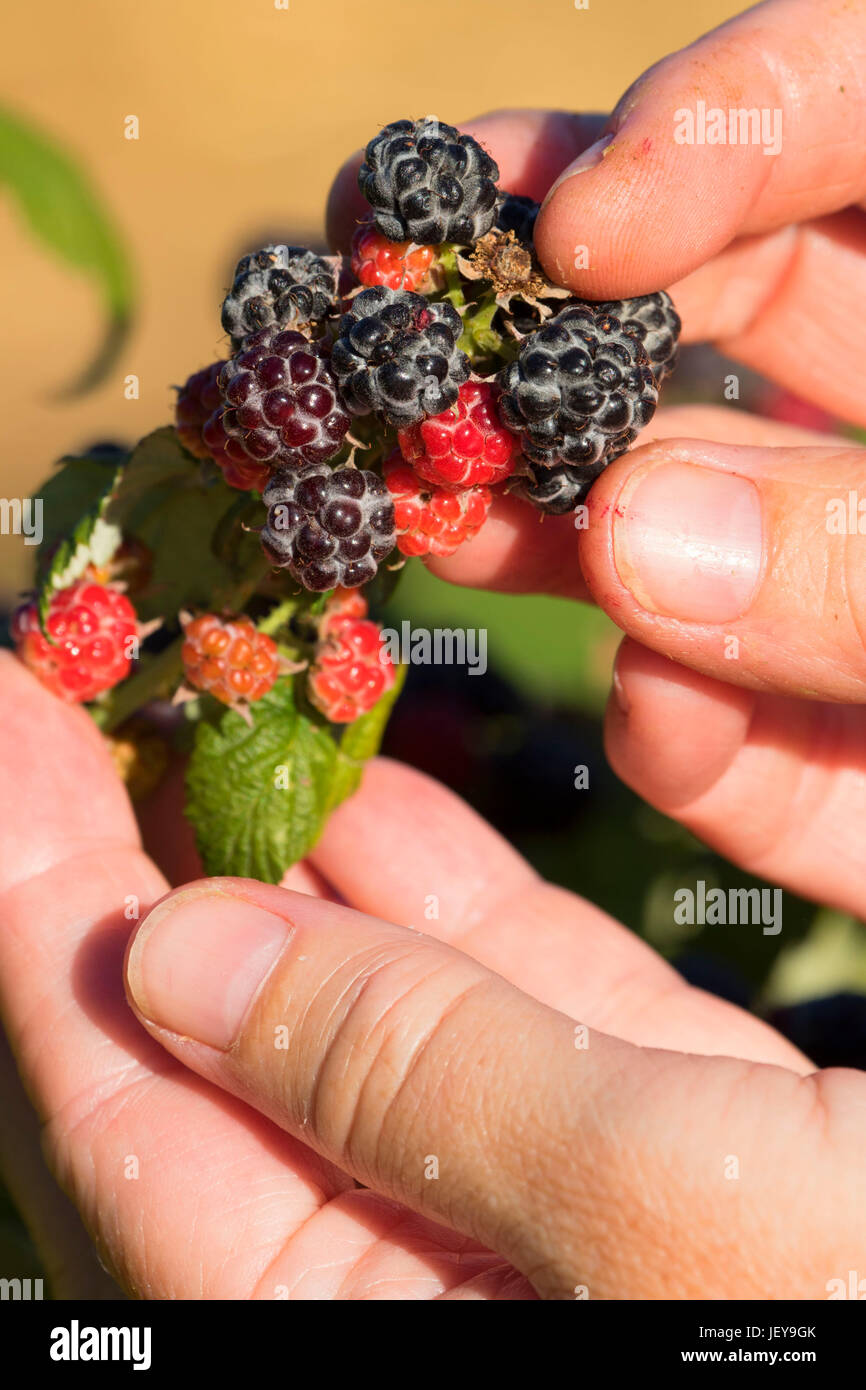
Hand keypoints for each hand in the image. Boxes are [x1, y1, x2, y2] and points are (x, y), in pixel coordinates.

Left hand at [1, 652, 864, 1300]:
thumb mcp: (691, 1227)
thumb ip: (425, 1095)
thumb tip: (174, 960)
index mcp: (394, 1347)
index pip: (137, 1125)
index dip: (38, 910)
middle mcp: (453, 1296)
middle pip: (222, 1061)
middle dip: (127, 860)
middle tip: (54, 677)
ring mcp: (560, 1219)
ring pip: (362, 1024)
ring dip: (276, 862)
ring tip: (198, 709)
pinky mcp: (674, 1156)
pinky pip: (507, 1021)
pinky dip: (436, 906)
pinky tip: (375, 805)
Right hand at [326, 0, 865, 924]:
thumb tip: (642, 527)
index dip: (738, 125)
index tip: (580, 226)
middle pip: (761, 318)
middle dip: (573, 330)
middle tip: (399, 342)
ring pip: (732, 536)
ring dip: (580, 529)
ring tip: (439, 516)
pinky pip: (785, 744)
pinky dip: (711, 743)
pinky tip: (658, 727)